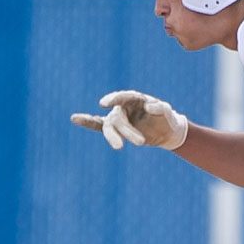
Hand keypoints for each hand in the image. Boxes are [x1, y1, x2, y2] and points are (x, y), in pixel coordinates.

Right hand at [70, 90, 187, 150]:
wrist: (165, 131)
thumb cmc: (166, 118)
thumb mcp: (168, 112)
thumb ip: (161, 108)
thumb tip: (149, 107)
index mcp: (136, 98)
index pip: (124, 96)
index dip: (114, 99)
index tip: (104, 104)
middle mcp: (124, 106)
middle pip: (119, 117)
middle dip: (127, 130)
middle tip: (141, 143)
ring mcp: (118, 117)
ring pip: (110, 126)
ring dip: (114, 137)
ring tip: (119, 147)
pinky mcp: (116, 128)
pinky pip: (99, 125)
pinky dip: (88, 122)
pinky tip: (74, 118)